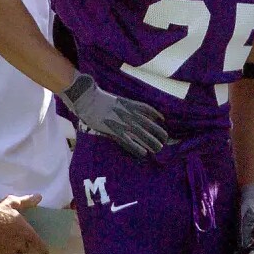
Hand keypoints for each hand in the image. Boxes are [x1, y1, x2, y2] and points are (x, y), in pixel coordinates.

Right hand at [0, 194, 49, 253]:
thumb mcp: (13, 202)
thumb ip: (27, 201)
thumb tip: (39, 197)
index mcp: (25, 230)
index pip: (37, 243)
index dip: (43, 250)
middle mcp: (18, 242)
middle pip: (27, 249)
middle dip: (27, 246)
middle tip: (25, 241)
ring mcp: (7, 249)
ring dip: (18, 251)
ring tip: (16, 246)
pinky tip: (5, 249)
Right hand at [58, 72, 172, 157]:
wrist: (89, 100)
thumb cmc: (102, 99)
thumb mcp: (120, 100)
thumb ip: (131, 106)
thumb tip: (140, 112)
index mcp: (132, 105)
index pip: (150, 112)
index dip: (158, 119)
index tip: (164, 124)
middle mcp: (130, 115)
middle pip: (149, 126)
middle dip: (158, 134)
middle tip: (165, 141)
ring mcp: (123, 123)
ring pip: (142, 135)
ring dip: (151, 142)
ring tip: (158, 149)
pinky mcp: (115, 131)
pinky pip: (128, 142)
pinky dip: (136, 148)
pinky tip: (143, 153)